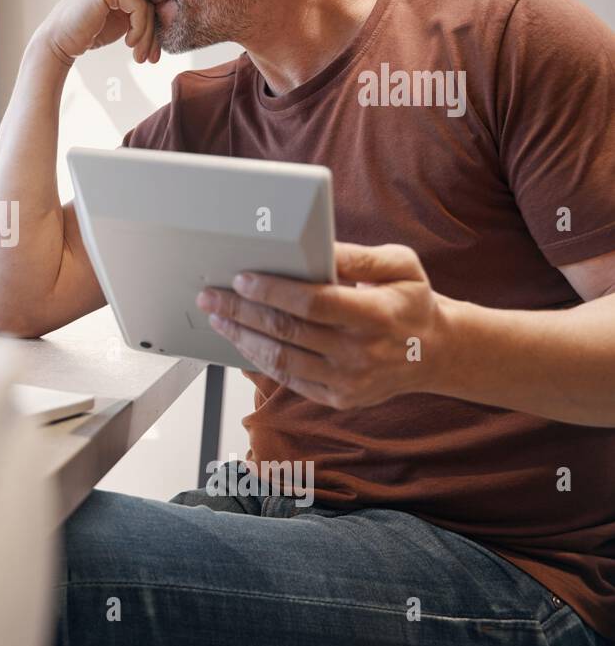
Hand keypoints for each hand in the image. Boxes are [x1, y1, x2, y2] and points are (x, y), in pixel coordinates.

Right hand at [39, 0, 159, 66]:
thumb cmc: (89, 32)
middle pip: (152, 1)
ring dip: (147, 37)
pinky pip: (139, 7)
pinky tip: (129, 44)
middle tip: (150, 59)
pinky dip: (139, 29)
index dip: (157, 26)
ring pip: (148, 6)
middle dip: (154, 34)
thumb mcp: (124, 22)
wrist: (61, 41)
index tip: (153, 54)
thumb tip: (174, 17)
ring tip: (140, 57)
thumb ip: (144, 15)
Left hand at [197, 243, 449, 409]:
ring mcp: (350, 381)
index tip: (242, 278)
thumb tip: (313, 246)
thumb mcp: (400, 265)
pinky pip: (289, 379)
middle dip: (242, 311)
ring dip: (242, 337)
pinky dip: (259, 360)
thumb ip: (355, 256)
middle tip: (212, 295)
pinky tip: (241, 340)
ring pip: (282, 360)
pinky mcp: (339, 398)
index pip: (314, 303)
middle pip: (289, 332)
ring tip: (219, 318)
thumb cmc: (409, 301)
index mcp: (378, 316)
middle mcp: (363, 353)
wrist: (434, 353)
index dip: (274, 291)